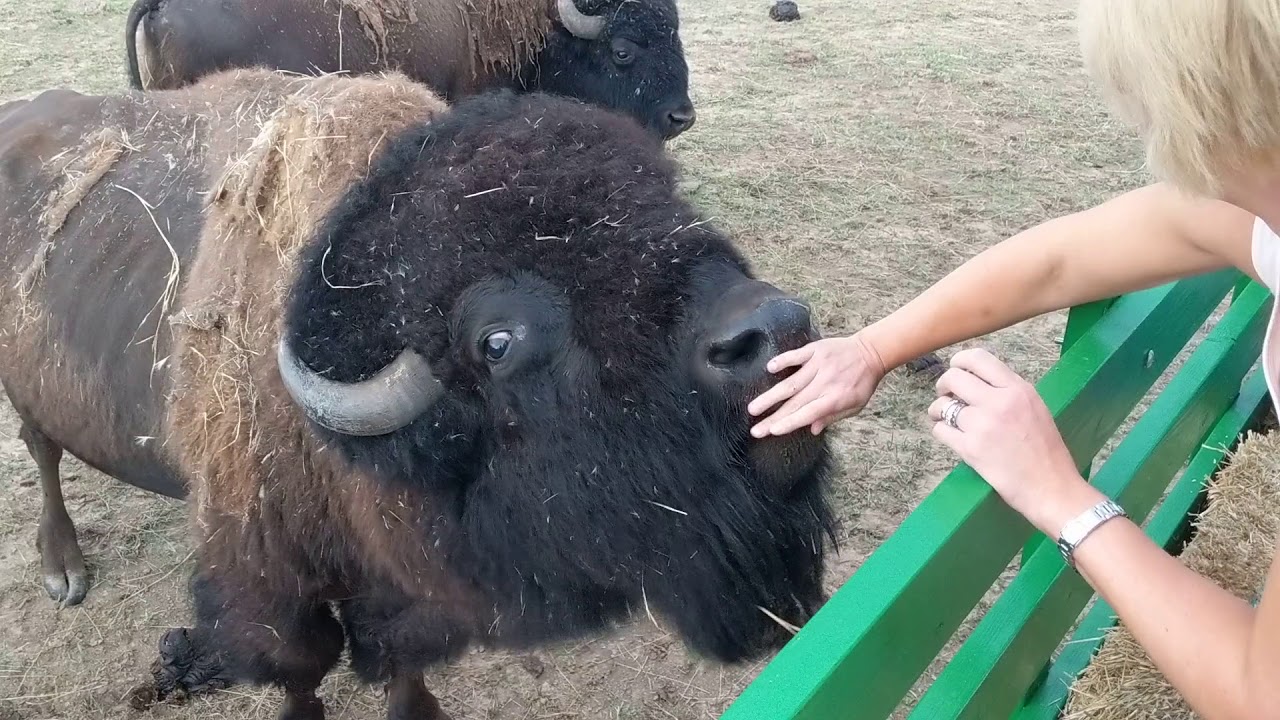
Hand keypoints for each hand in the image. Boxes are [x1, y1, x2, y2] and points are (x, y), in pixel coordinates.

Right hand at [747, 333, 885, 437]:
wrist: (871, 352)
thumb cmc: (862, 382)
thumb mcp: (855, 405)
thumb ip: (832, 417)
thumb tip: (812, 429)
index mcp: (835, 399)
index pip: (808, 414)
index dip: (789, 423)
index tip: (772, 431)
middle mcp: (825, 383)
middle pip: (794, 403)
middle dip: (772, 417)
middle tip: (755, 429)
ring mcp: (819, 365)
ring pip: (790, 383)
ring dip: (770, 396)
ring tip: (753, 408)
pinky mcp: (816, 350)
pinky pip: (796, 355)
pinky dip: (783, 361)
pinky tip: (769, 368)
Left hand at [927, 348, 1104, 536]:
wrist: (1052, 488)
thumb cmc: (1047, 452)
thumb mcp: (1036, 409)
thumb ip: (1009, 392)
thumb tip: (978, 381)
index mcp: (1018, 389)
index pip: (978, 358)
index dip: (959, 362)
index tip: (956, 371)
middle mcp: (1000, 402)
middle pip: (953, 377)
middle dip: (944, 385)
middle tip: (947, 396)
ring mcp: (984, 425)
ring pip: (942, 405)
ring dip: (938, 411)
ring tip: (943, 418)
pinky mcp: (971, 449)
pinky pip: (940, 430)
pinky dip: (941, 431)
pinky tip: (950, 436)